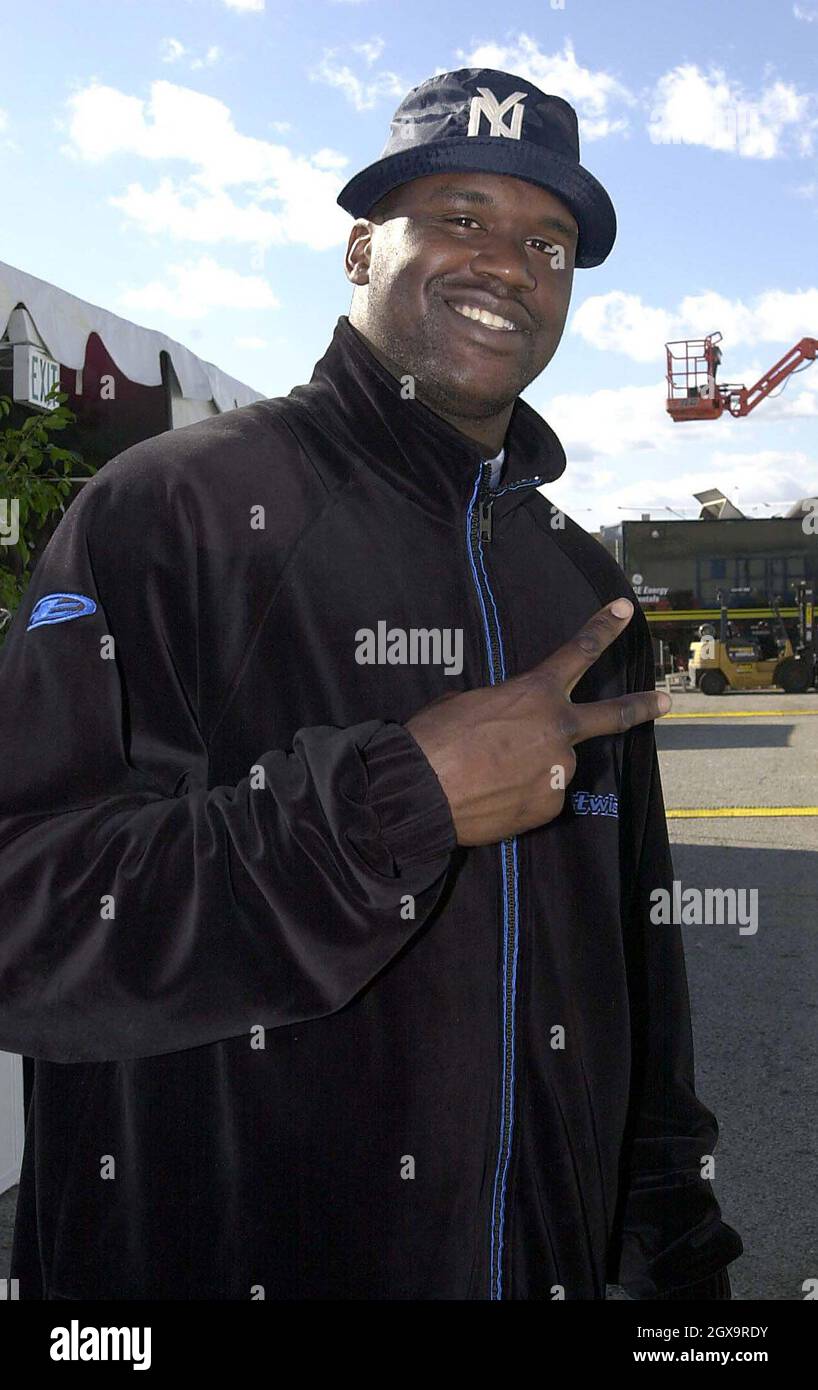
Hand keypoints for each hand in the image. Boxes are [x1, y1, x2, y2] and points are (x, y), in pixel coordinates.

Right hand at [405, 598, 669, 845]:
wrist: (420, 792)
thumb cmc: (434, 738)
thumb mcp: (467, 703)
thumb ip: (503, 708)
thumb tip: (511, 727)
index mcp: (536, 693)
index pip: (579, 651)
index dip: (604, 627)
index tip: (625, 610)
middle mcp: (558, 729)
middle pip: (613, 716)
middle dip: (642, 706)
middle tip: (664, 702)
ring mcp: (559, 772)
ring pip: (555, 765)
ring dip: (534, 767)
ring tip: (490, 775)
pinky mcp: (548, 807)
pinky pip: (540, 796)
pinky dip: (521, 795)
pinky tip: (492, 796)